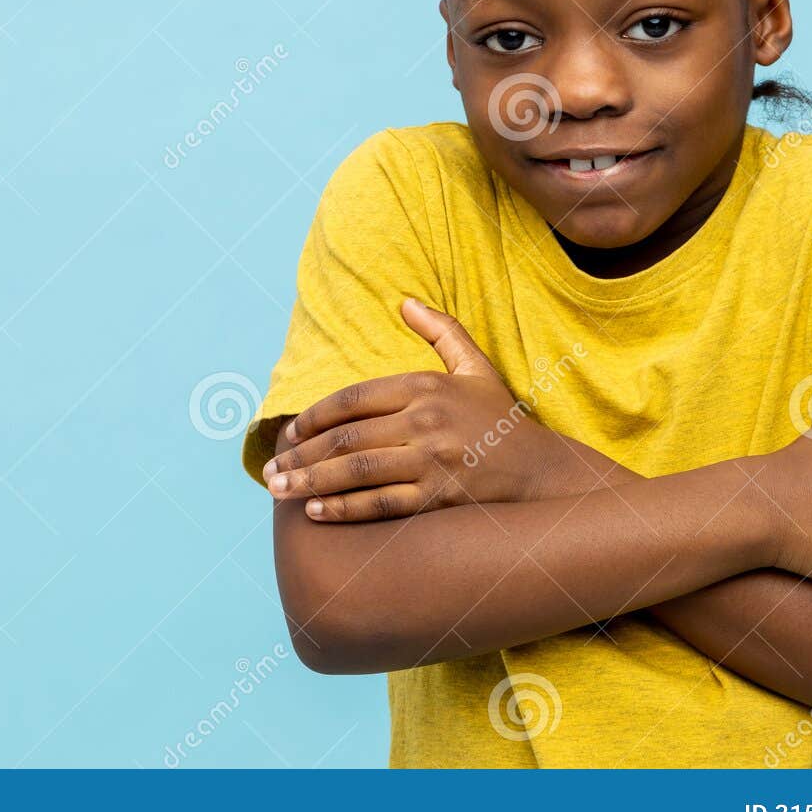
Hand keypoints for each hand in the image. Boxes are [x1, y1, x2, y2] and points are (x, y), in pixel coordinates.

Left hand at [263, 299, 572, 520]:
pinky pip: (381, 504)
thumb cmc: (501, 418)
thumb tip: (404, 301)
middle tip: (270, 470)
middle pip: (347, 438)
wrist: (542, 472)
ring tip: (280, 490)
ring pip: (357, 472)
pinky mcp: (439, 497)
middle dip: (302, 455)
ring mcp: (433, 461)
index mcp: (426, 387)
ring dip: (311, 481)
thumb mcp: (475, 367)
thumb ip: (441, 331)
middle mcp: (426, 422)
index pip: (353, 399)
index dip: (315, 416)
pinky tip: (315, 511)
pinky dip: (344, 507)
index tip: (291, 432)